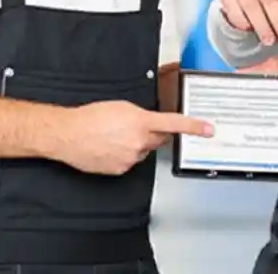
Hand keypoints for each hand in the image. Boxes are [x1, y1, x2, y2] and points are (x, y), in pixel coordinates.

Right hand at [55, 101, 213, 175]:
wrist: (69, 134)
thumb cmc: (90, 117)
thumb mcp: (120, 107)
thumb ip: (140, 116)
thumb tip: (148, 123)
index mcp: (141, 122)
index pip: (173, 124)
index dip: (193, 126)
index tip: (208, 129)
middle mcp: (139, 142)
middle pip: (158, 139)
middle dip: (153, 134)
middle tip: (135, 127)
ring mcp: (131, 158)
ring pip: (142, 151)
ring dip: (135, 144)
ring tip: (113, 137)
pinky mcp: (121, 169)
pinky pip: (129, 161)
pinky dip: (123, 155)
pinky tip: (108, 148)